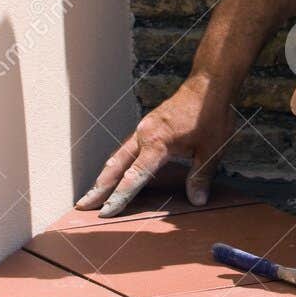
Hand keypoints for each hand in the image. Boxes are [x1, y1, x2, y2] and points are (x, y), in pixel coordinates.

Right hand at [75, 77, 232, 216]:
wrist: (208, 84)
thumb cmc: (212, 115)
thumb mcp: (212, 149)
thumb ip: (200, 175)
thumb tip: (197, 201)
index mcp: (157, 143)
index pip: (134, 177)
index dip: (119, 197)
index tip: (106, 212)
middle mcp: (144, 135)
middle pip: (115, 166)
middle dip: (99, 187)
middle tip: (83, 205)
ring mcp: (144, 128)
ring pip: (118, 155)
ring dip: (105, 175)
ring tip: (93, 192)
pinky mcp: (148, 124)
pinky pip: (127, 147)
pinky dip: (117, 163)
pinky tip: (116, 171)